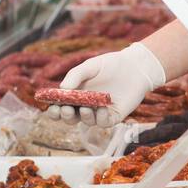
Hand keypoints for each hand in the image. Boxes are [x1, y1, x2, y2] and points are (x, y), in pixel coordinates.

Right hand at [45, 42, 165, 127]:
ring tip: (85, 107)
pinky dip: (100, 118)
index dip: (54, 110)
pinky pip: (104, 122)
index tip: (52, 107)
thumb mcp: (90, 66)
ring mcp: (99, 112)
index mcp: (76, 94)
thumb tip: (62, 89)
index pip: (61, 107)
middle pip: (71, 118)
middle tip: (66, 109)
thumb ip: (75, 76)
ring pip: (87, 122)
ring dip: (83, 117)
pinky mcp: (114, 116)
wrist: (135, 66)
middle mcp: (86, 105)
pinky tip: (101, 109)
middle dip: (66, 116)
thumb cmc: (111, 65)